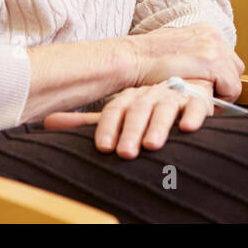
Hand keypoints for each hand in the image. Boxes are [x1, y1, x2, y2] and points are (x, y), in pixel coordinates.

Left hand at [43, 77, 216, 157]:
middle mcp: (151, 93)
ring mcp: (175, 95)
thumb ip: (90, 123)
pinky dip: (194, 115)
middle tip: (125, 154)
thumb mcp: (120, 117)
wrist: (187, 93)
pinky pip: (198, 105)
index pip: (116, 108)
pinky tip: (187, 128)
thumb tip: (47, 121)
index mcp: (131, 96)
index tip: (102, 148)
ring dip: (159, 126)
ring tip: (152, 145)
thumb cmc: (150, 113)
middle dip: (132, 132)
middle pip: (139, 109)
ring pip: (165, 108)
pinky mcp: (200, 99)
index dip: (108, 127)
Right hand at [123, 23, 243, 101]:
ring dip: (221, 94)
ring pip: (234, 79)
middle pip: (234, 66)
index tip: (207, 91)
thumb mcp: (171, 50)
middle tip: (208, 99)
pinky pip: (231, 88)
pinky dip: (221, 101)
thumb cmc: (144, 60)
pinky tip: (203, 106)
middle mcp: (212, 34)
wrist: (130, 59)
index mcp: (204, 30)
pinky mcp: (212, 61)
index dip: (218, 77)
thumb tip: (194, 70)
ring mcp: (214, 46)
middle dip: (223, 84)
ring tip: (204, 105)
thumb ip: (188, 56)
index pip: (225, 57)